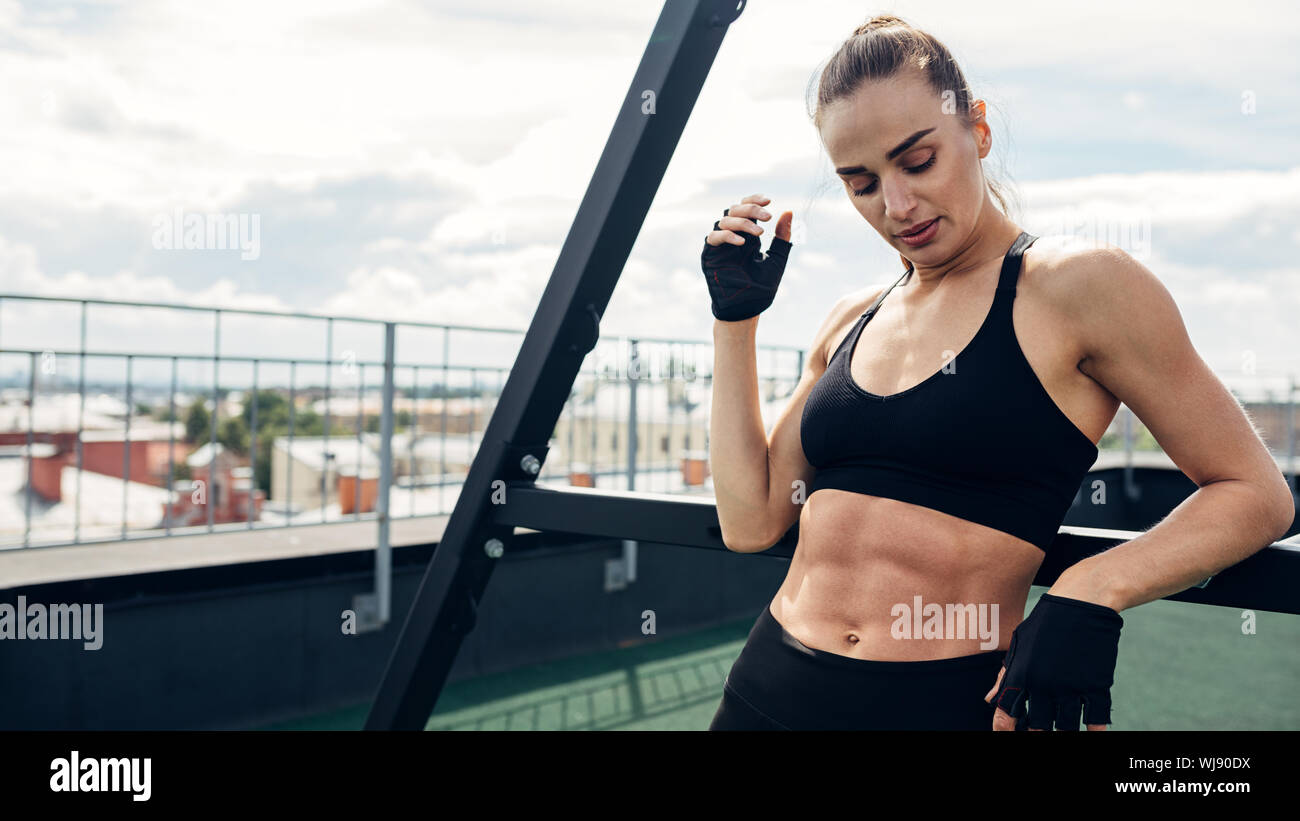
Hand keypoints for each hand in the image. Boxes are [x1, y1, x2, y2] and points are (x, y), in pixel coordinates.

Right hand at [701, 193, 793, 321]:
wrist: (747, 309)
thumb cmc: (762, 288)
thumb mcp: (777, 259)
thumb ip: (783, 237)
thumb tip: (789, 211)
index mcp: (747, 236)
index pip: (745, 208)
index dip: (754, 200)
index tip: (769, 201)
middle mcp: (732, 237)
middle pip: (734, 209)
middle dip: (751, 209)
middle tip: (768, 217)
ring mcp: (720, 246)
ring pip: (723, 220)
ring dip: (742, 222)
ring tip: (759, 234)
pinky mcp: (710, 255)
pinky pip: (714, 237)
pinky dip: (727, 236)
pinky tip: (743, 243)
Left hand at [984, 592, 1123, 730]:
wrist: (1080, 601)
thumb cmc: (1046, 623)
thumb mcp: (1019, 645)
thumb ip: (1005, 674)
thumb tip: (990, 699)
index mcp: (1020, 675)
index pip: (1005, 715)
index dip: (1005, 730)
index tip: (1008, 735)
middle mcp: (1042, 685)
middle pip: (1037, 728)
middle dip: (1036, 733)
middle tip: (1038, 731)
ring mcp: (1070, 686)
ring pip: (1065, 728)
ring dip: (1062, 733)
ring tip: (1061, 730)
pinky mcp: (1095, 684)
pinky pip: (1095, 720)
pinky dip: (1094, 730)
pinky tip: (1092, 733)